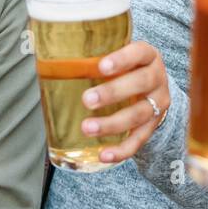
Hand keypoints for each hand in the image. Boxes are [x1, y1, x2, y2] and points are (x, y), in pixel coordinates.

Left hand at [80, 40, 169, 162]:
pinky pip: (139, 140)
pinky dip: (121, 150)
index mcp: (147, 56)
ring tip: (87, 127)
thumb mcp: (116, 57)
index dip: (123, 59)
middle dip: (113, 92)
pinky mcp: (153, 125)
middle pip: (141, 83)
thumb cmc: (125, 68)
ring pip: (139, 114)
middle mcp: (157, 78)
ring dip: (112, 123)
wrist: (151, 88)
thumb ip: (93, 57)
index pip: (139, 53)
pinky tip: (104, 155)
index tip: (101, 67)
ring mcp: (158, 103)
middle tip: (87, 100)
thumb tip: (48, 60)